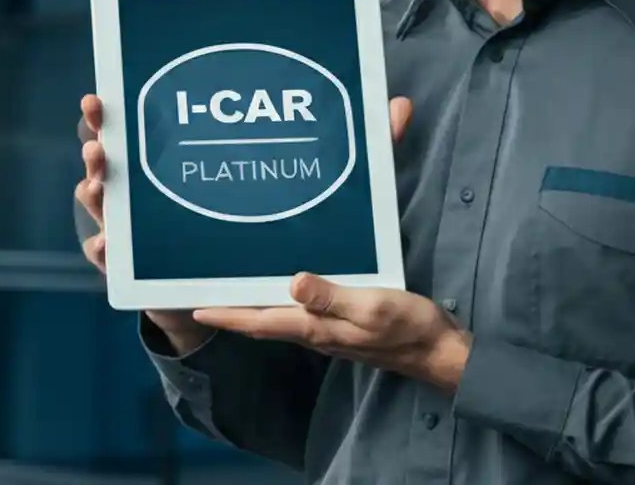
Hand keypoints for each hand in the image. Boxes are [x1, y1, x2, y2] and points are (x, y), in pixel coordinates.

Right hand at [75, 95, 210, 351]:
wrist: (198, 289)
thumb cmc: (205, 233)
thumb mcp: (214, 195)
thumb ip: (222, 166)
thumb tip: (256, 119)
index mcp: (141, 172)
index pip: (117, 138)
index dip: (101, 119)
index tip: (95, 101)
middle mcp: (125, 196)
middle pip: (101, 168)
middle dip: (95, 154)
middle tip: (96, 147)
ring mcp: (120, 229)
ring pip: (97, 205)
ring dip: (92, 193)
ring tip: (96, 187)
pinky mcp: (121, 264)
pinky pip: (104, 254)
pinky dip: (101, 247)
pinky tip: (106, 242)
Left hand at [193, 273, 471, 391]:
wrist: (439, 351)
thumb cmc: (409, 328)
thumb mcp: (372, 306)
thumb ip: (332, 297)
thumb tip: (294, 282)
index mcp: (315, 328)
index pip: (259, 321)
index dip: (226, 316)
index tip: (195, 310)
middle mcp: (314, 332)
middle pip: (261, 322)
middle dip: (230, 312)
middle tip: (202, 297)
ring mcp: (327, 332)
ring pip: (278, 318)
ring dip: (252, 308)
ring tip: (230, 291)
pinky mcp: (341, 327)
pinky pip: (299, 315)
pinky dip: (280, 303)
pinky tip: (281, 290)